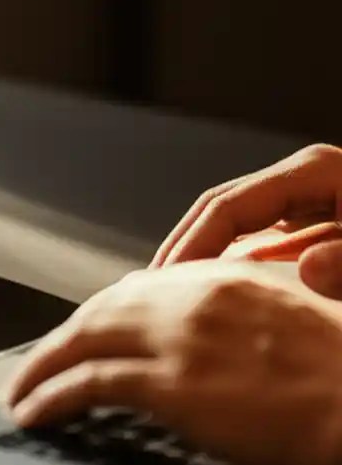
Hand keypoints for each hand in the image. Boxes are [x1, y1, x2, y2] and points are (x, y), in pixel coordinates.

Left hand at [4, 261, 341, 464]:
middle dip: (62, 337)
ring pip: (81, 340)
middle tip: (36, 362)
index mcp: (227, 279)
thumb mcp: (294, 324)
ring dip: (40, 366)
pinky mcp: (172, 383)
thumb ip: (245, 318)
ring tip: (20, 391)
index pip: (140, 287)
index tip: (80, 333)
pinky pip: (88, 383)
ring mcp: (181, 339)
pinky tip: (33, 409)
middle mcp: (196, 298)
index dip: (102, 313)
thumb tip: (212, 343)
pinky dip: (50, 394)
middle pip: (101, 309)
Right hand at [151, 144, 341, 297]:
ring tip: (169, 292)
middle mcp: (300, 179)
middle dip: (182, 246)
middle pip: (219, 208)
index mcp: (315, 171)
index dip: (193, 244)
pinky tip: (212, 292)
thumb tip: (309, 268)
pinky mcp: (311, 224)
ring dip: (200, 255)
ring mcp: (304, 200)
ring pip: (234, 225)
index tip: (168, 284)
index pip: (229, 206)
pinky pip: (258, 241)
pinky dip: (230, 265)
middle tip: (150, 289)